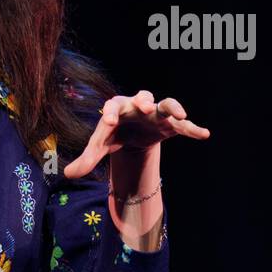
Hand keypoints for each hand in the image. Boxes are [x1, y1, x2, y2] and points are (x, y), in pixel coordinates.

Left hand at [63, 90, 209, 179]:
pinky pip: (183, 126)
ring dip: (172, 107)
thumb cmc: (113, 135)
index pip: (112, 107)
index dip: (110, 113)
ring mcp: (155, 113)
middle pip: (141, 97)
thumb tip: (68, 174)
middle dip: (143, 101)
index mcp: (116, 108)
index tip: (109, 121)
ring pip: (165, 104)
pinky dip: (193, 129)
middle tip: (144, 106)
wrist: (131, 135)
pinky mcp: (169, 124)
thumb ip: (87, 158)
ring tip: (181, 114)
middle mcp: (137, 106)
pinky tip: (204, 134)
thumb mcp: (99, 146)